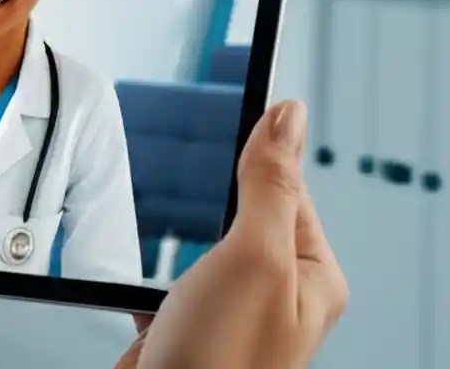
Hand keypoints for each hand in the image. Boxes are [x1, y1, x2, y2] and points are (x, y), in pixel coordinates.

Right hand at [115, 101, 347, 368]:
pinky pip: (165, 284)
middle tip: (182, 183)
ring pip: (197, 246)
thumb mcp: (255, 257)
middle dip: (205, 198)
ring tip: (155, 233)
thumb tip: (289, 116)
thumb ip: (271, 185)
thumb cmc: (220, 363)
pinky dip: (144, 277)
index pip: (289, 186)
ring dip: (170, 239)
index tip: (232, 107)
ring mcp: (228, 316)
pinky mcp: (185, 333)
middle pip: (240, 213)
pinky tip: (138, 285)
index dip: (257, 151)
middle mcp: (275, 295)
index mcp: (312, 275)